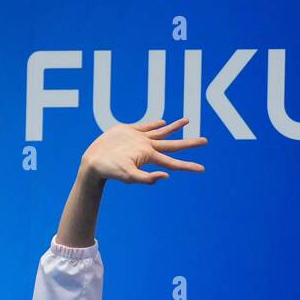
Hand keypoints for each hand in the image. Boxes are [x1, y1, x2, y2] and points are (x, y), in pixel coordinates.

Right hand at [79, 118, 206, 185]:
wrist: (93, 161)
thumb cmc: (110, 171)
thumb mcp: (129, 176)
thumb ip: (146, 178)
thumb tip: (166, 177)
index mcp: (150, 157)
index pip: (173, 162)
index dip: (188, 166)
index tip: (202, 169)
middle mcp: (148, 148)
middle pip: (173, 144)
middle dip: (189, 143)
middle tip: (205, 141)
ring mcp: (139, 139)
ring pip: (162, 132)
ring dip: (175, 128)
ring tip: (188, 121)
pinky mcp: (129, 131)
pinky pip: (146, 126)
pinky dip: (155, 124)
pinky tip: (162, 122)